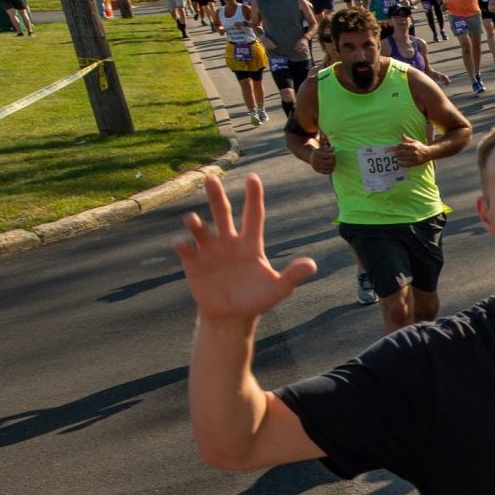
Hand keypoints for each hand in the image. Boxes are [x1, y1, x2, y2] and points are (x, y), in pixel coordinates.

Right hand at [173, 173, 315, 323]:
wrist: (232, 317)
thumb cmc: (257, 299)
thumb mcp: (278, 289)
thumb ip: (293, 275)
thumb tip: (312, 265)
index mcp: (250, 244)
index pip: (253, 216)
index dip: (254, 197)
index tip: (253, 177)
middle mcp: (229, 242)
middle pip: (222, 214)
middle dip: (216, 196)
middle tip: (211, 177)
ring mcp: (210, 251)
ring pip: (201, 229)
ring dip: (195, 223)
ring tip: (192, 220)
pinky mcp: (194, 262)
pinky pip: (185, 248)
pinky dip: (182, 244)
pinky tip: (182, 244)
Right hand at [307, 141, 336, 175]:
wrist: (311, 158)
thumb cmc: (319, 153)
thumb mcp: (322, 149)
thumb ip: (328, 149)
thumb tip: (334, 148)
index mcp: (316, 154)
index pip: (326, 155)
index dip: (332, 155)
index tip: (334, 154)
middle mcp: (315, 160)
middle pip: (327, 162)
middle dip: (333, 161)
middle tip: (335, 160)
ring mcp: (315, 166)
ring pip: (327, 167)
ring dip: (333, 166)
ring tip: (334, 163)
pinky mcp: (317, 170)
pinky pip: (326, 172)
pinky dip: (330, 170)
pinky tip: (332, 167)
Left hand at [392, 135, 429, 165]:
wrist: (429, 153)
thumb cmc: (420, 147)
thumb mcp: (415, 141)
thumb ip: (408, 139)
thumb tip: (402, 135)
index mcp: (413, 146)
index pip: (403, 146)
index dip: (397, 147)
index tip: (394, 148)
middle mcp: (413, 152)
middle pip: (402, 152)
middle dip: (397, 153)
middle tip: (394, 153)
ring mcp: (414, 158)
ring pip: (404, 158)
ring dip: (399, 158)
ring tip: (396, 158)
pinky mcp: (415, 163)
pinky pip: (407, 164)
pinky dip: (402, 164)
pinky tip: (398, 164)